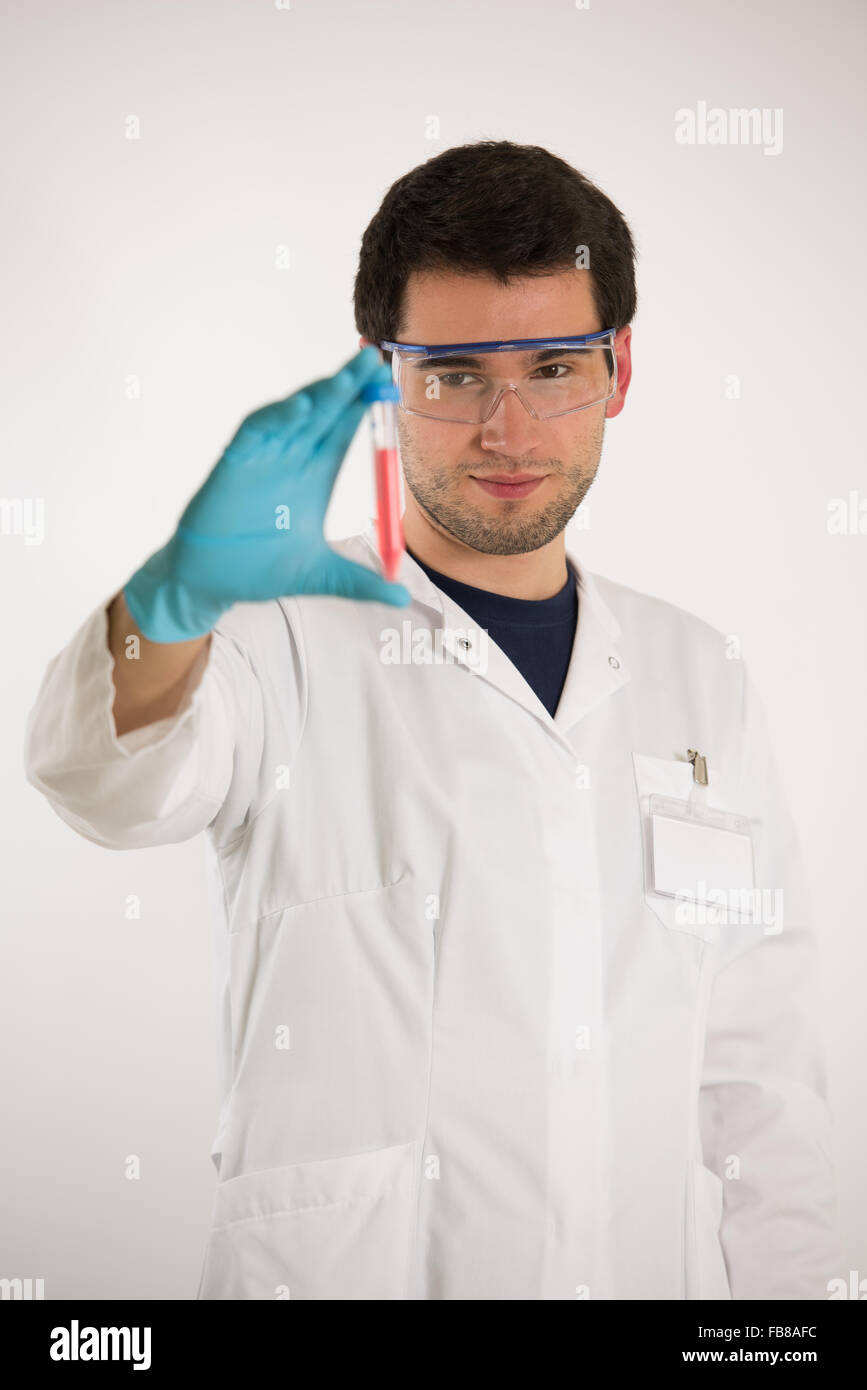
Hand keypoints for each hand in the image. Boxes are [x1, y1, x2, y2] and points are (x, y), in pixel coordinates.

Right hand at [123, 347, 410, 641]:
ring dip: (318, 395)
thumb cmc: (259, 569)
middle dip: (348, 385)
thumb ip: (361, 584)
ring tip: (345, 379)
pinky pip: (256, 431)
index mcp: (314, 474)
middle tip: (373, 361)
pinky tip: (300, 407)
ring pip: (294, 414)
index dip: (366, 406)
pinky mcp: (234, 464)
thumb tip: (401, 600)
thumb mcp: (321, 577)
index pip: (345, 429)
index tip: (390, 385)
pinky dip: (277, 417)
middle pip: (324, 411)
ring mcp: (263, 457)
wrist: (210, 582)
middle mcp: (291, 458)